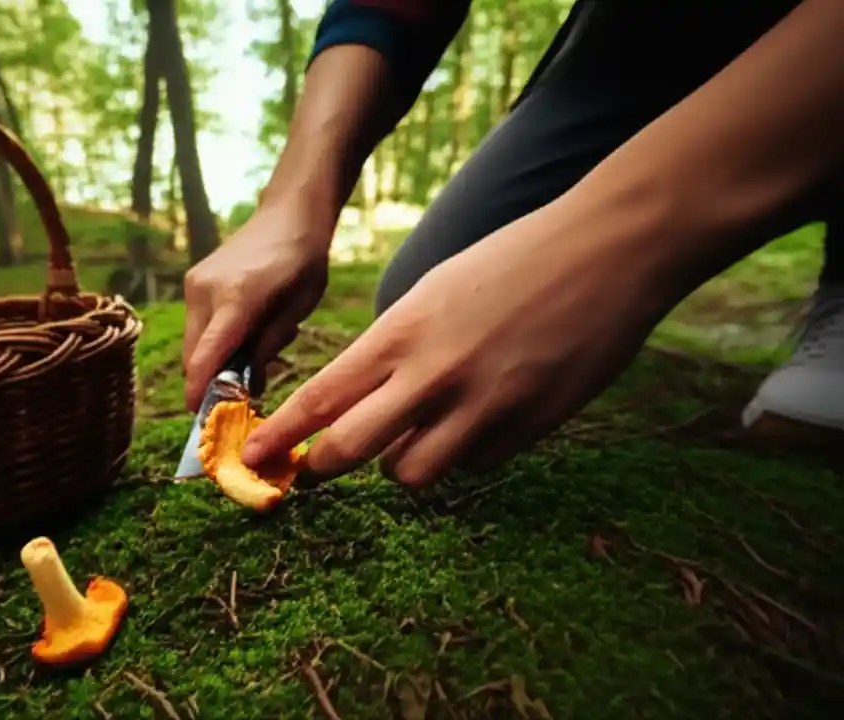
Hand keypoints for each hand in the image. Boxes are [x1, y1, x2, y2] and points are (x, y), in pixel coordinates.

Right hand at [182, 197, 331, 410]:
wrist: (288, 213)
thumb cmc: (304, 261)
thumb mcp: (298, 309)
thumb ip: (267, 348)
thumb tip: (245, 388)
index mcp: (237, 298)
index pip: (206, 358)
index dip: (201, 394)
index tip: (206, 421)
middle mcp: (205, 291)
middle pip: (193, 357)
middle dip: (209, 382)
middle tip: (236, 399)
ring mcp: (194, 284)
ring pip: (192, 344)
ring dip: (212, 361)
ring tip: (249, 355)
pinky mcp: (192, 282)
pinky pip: (196, 326)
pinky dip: (212, 341)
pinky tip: (241, 333)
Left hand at [242, 199, 672, 485]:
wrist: (607, 251)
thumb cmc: (512, 260)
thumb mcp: (433, 290)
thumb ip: (392, 349)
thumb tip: (358, 403)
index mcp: (402, 331)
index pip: (321, 397)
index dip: (280, 435)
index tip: (252, 456)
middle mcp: (434, 375)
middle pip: (349, 450)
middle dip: (320, 466)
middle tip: (311, 469)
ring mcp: (483, 406)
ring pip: (411, 473)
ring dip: (400, 462)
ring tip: (414, 433)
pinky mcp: (529, 427)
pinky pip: (473, 464)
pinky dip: (463, 453)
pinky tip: (477, 419)